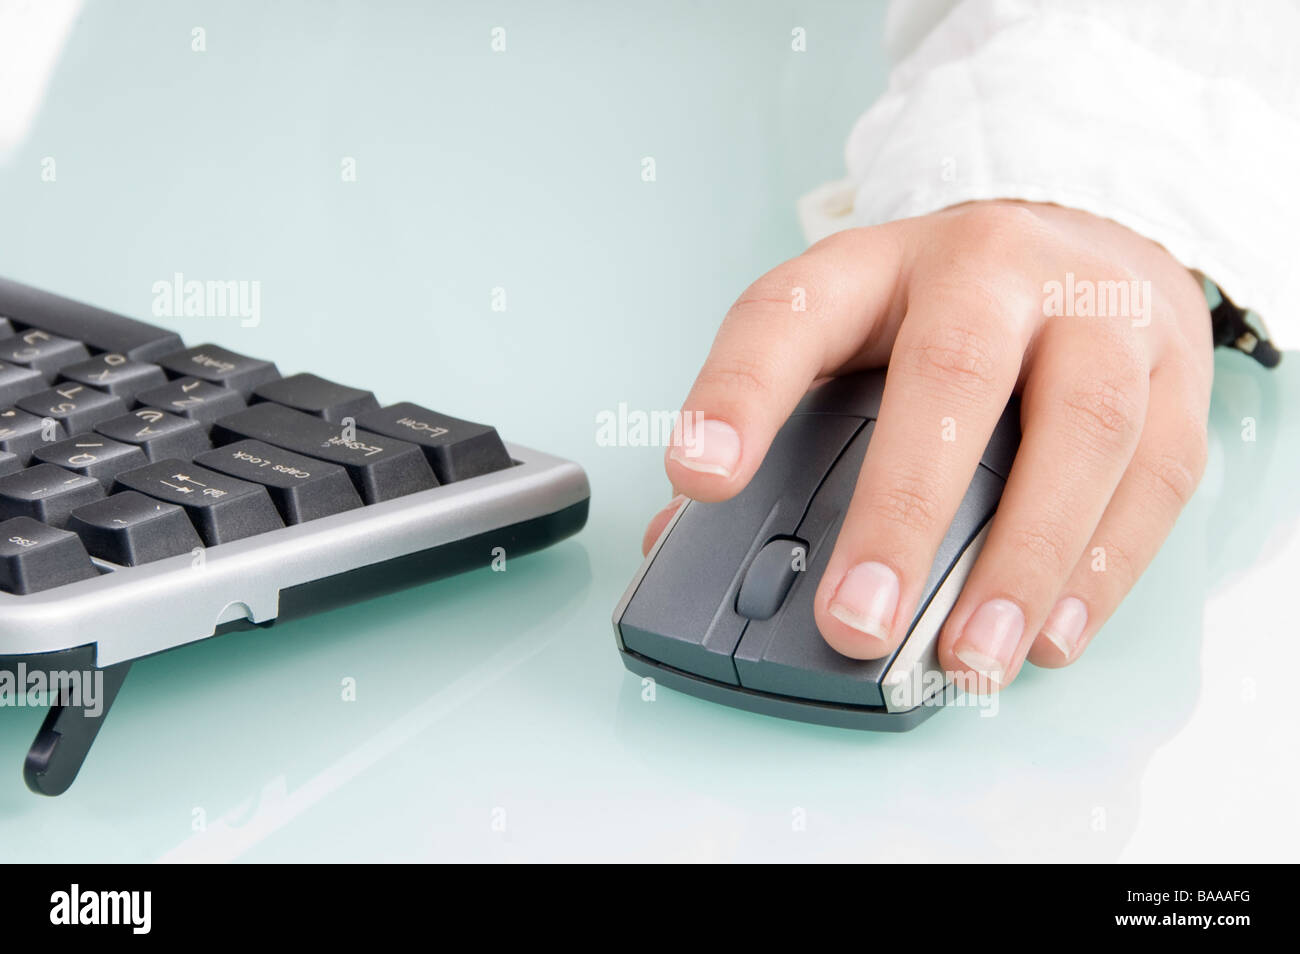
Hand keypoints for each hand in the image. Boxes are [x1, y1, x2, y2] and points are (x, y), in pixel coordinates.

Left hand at [646, 201, 1212, 688]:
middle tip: (857, 622)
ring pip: (1081, 424)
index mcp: (876, 265)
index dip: (739, 395)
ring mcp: (1098, 311)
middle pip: (954, 370)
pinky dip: (1105, 567)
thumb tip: (685, 543)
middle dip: (903, 508)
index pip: (790, 313)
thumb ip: (774, 430)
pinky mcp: (1176, 372)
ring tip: (969, 659)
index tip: (699, 476)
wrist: (1083, 242)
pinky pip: (1155, 474)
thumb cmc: (942, 312)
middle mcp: (992, 268)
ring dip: (1025, 558)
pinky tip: (1050, 635)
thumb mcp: (844, 337)